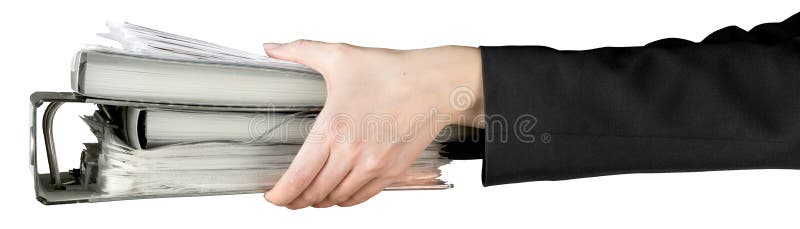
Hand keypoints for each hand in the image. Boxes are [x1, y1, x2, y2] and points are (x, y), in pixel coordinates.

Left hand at [262, 40, 482, 208]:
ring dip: (320, 201)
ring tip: (311, 194)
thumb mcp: (340, 56)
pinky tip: (338, 192)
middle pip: (315, 193)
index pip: (298, 176)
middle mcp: (353, 153)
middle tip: (288, 197)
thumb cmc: (391, 71)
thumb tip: (271, 48)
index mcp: (334, 128)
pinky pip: (361, 198)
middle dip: (297, 200)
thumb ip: (300, 50)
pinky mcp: (392, 172)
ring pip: (337, 199)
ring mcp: (374, 166)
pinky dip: (345, 200)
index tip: (272, 196)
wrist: (434, 84)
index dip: (281, 194)